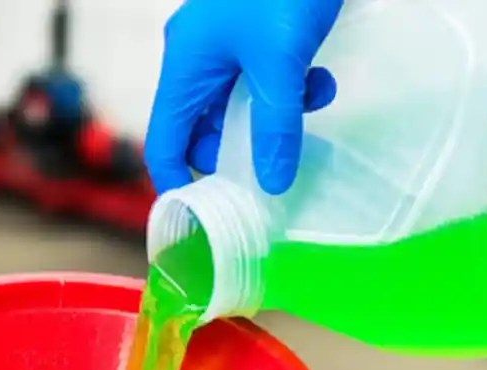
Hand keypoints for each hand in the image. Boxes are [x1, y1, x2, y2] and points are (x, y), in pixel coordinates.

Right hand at [144, 0, 342, 195]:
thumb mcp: (280, 62)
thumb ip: (276, 126)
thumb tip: (273, 183)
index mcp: (185, 65)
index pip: (165, 142)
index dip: (179, 182)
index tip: (206, 215)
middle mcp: (198, 59)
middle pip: (206, 129)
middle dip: (243, 148)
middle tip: (277, 162)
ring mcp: (226, 46)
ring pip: (243, 106)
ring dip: (279, 115)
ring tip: (313, 96)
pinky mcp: (256, 37)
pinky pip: (265, 81)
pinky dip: (293, 87)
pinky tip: (321, 76)